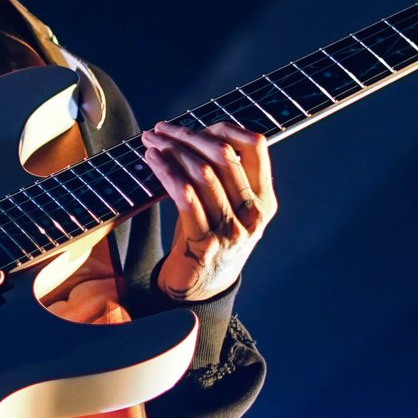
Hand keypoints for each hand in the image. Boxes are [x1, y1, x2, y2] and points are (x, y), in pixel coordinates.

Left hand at [139, 121, 275, 303]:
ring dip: (171, 150)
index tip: (196, 126)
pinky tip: (152, 161)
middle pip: (223, 155)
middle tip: (161, 129)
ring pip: (201, 173)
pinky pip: (184, 197)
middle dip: (188, 135)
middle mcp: (253, 215)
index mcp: (265, 201)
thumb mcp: (229, 208)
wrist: (200, 290)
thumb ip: (228, 177)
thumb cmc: (211, 239)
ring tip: (151, 141)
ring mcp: (231, 231)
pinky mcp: (205, 244)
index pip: (256, 146)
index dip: (224, 128)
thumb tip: (201, 132)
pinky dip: (166, 171)